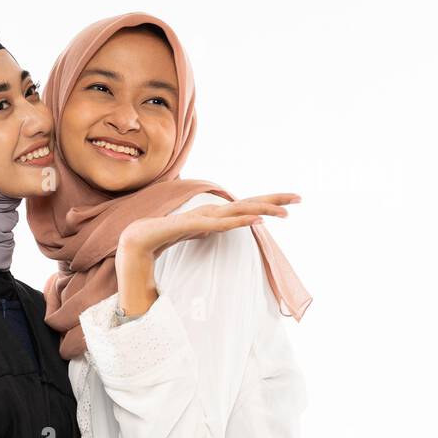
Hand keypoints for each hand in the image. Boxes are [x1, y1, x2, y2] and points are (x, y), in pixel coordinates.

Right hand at [117, 194, 299, 259]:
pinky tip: (256, 220)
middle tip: (300, 198)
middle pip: (249, 204)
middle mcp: (212, 211)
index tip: (292, 203)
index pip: (246, 207)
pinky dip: (241, 221)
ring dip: (263, 211)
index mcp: (214, 215)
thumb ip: (208, 231)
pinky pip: (222, 224)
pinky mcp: (195, 225)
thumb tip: (218, 230)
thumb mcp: (194, 235)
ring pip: (239, 212)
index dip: (268, 204)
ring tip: (285, 213)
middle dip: (275, 200)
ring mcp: (203, 217)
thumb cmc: (163, 237)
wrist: (137, 240)